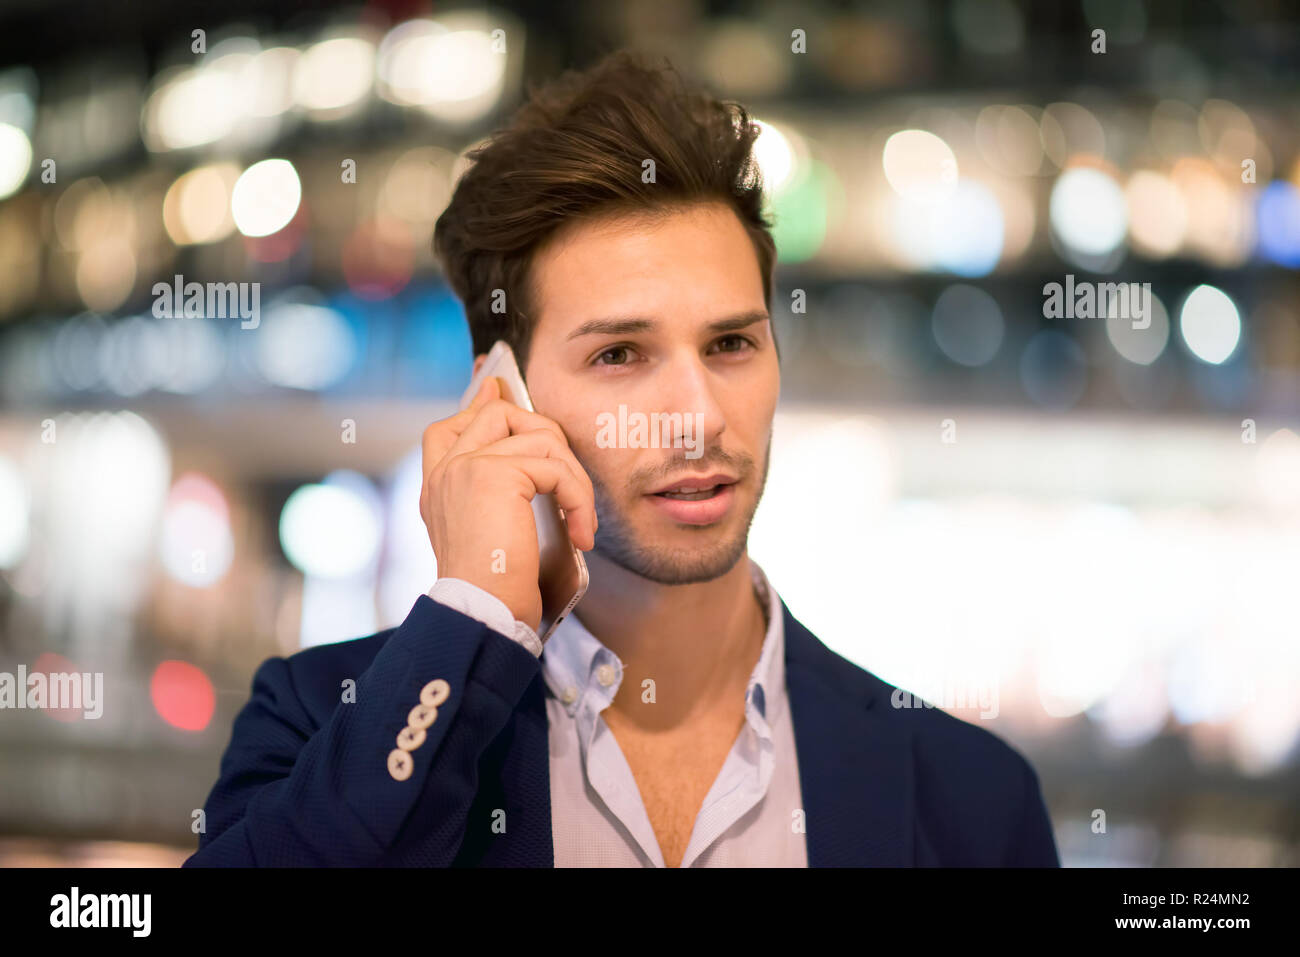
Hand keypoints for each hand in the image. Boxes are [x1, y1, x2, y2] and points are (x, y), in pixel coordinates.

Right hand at [419, 376, 596, 631]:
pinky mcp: (493, 474)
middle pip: (499, 413)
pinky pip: (555, 467)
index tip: (499, 390)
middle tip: (568, 482)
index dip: (479, 403)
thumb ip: (498, 492)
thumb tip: (521, 462)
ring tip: (579, 520)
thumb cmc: (494, 587)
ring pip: (540, 438)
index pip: (449, 426)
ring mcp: (466, 467)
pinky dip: (579, 499)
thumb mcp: (490, 533)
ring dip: (574, 479)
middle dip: (547, 437)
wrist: (483, 613)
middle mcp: (446, 471)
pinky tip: (580, 533)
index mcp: (438, 486)